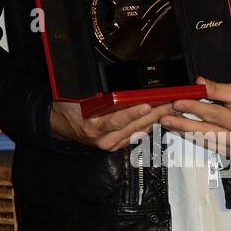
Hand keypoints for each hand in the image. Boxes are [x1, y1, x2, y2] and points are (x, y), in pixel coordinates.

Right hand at [50, 99, 173, 151]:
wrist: (58, 125)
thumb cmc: (67, 109)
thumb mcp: (77, 98)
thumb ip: (95, 95)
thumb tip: (113, 84)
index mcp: (94, 127)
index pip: (118, 120)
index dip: (133, 113)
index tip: (147, 104)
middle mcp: (105, 139)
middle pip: (134, 126)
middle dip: (155, 114)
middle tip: (171, 103)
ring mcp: (112, 144)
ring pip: (139, 132)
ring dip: (156, 120)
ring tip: (171, 108)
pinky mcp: (116, 145)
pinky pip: (136, 135)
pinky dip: (148, 126)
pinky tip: (159, 118)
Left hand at [159, 77, 230, 155]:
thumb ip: (216, 89)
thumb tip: (197, 83)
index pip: (211, 115)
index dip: (192, 108)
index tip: (176, 102)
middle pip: (204, 132)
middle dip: (181, 124)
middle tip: (164, 118)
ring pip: (204, 141)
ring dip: (185, 132)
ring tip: (168, 124)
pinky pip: (210, 145)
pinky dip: (196, 137)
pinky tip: (183, 130)